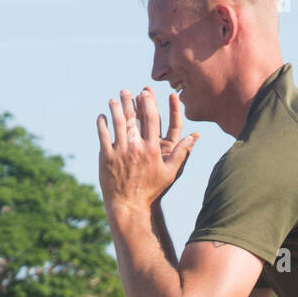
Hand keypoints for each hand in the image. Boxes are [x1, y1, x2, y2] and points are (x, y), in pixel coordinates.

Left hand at [97, 88, 198, 219]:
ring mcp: (120, 152)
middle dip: (129, 101)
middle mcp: (136, 147)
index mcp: (152, 149)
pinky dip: (102, 124)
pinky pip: (103, 136)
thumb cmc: (152, 191)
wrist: (130, 206)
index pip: (151, 118)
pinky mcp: (107, 158)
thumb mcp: (170, 173)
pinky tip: (102, 117)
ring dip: (114, 108)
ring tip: (113, 100)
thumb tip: (195, 137)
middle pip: (133, 117)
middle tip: (125, 90)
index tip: (144, 92)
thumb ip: (181, 153)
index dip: (148, 102)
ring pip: (117, 123)